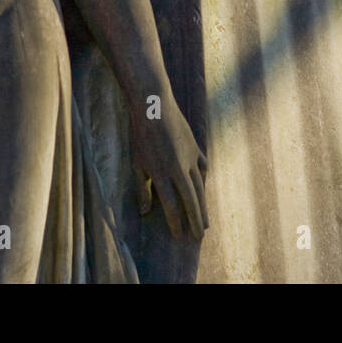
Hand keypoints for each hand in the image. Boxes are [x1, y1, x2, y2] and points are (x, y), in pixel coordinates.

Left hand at [130, 100, 207, 239]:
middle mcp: (178, 168)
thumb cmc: (140, 136)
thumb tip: (144, 211)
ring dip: (202, 206)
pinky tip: (203, 188)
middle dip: (195, 220)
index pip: (170, 205)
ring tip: (205, 222)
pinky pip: (202, 169)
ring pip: (200, 187)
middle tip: (199, 236)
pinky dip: (204, 180)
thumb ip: (140, 189)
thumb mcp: (136, 163)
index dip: (176, 222)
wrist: (154, 106)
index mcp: (160, 173)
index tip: (179, 236)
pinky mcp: (195, 148)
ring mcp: (189, 158)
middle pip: (190, 200)